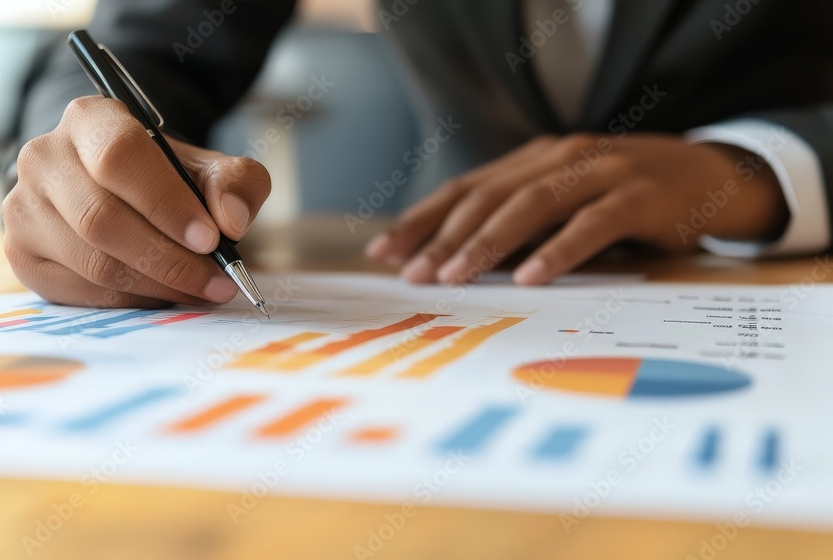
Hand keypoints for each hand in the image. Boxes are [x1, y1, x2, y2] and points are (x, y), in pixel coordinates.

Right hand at [2, 96, 270, 306]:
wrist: (120, 194)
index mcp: (90, 119)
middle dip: (169, 259)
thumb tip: (232, 220)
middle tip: (216, 282)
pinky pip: (79, 291)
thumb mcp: (211, 169)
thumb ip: (236, 184)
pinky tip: (161, 295)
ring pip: (92, 261)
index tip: (209, 239)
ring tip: (199, 290)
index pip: (119, 156)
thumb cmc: (167, 179)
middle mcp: (43, 157)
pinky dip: (130, 302)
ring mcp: (24, 208)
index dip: (166, 203)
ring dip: (156, 285)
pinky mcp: (21, 255)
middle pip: (102, 219)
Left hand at [366, 133, 788, 284]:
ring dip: (487, 243)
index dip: (421, 219)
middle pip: (487, 197)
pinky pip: (591, 224)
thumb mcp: (563, 208)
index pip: (464, 190)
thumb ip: (516, 228)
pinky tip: (530, 277)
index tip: (383, 252)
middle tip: (412, 274)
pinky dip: (558, 250)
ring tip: (455, 276)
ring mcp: (599, 172)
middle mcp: (558, 159)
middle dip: (443, 237)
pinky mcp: (638, 196)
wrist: (707, 176)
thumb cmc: (621, 201)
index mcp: (532, 163)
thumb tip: (451, 264)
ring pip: (530, 205)